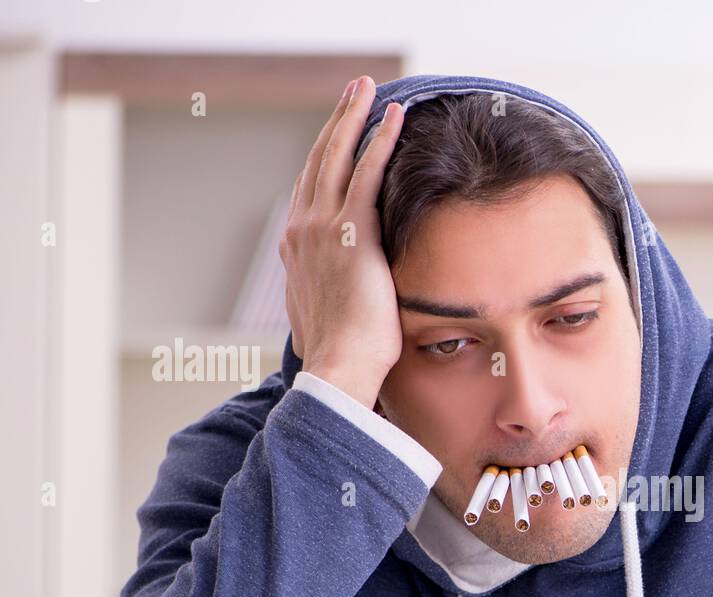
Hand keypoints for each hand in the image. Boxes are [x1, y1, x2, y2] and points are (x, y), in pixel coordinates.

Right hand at [280, 75, 405, 407]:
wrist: (338, 369)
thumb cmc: (340, 358)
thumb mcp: (324, 322)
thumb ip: (327, 303)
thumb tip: (331, 312)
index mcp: (296, 251)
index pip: (310, 192)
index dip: (325, 160)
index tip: (338, 138)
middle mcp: (301, 231)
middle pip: (318, 162)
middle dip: (336, 123)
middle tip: (353, 93)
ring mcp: (322, 228)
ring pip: (337, 156)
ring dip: (353, 116)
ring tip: (368, 89)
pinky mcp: (351, 232)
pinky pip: (366, 172)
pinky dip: (380, 139)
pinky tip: (395, 115)